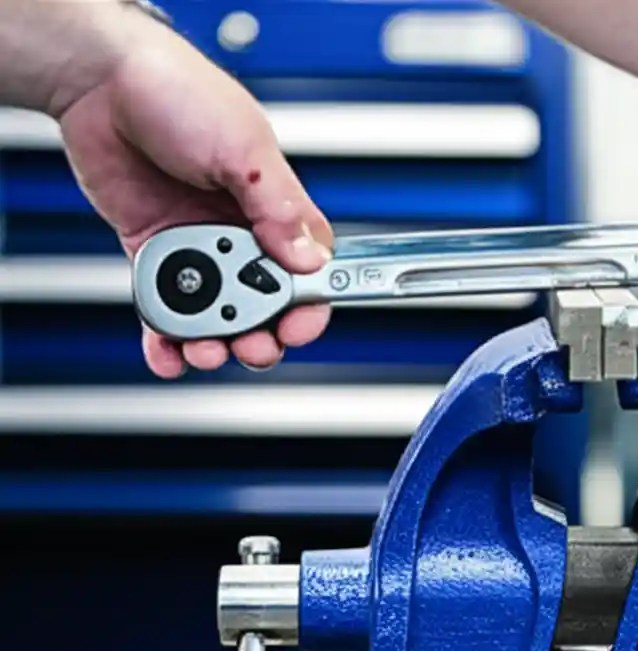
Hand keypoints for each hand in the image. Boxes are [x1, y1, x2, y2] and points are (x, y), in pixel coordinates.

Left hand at [54, 28, 333, 377]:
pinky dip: (166, 336)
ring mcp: (196, 243)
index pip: (309, 268)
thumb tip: (309, 258)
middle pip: (263, 301)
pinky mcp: (153, 250)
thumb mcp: (244, 149)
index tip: (300, 324)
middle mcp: (240, 229)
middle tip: (252, 345)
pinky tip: (170, 354)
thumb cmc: (179, 94)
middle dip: (261, 333)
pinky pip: (164, 305)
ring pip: (216, 311)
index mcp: (275, 206)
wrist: (102, 84)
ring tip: (205, 349)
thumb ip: (279, 207)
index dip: (310, 303)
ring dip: (215, 340)